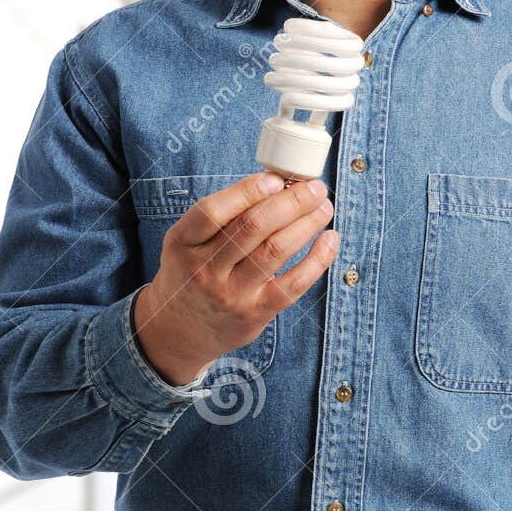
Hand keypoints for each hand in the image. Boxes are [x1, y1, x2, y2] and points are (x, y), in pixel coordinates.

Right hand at [134, 171, 338, 385]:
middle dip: (291, 202)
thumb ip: (222, 216)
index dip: (248, 191)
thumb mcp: (188, 242)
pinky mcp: (256, 312)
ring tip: (324, 207)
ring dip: (307, 223)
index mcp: (183, 242)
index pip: (213, 211)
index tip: (277, 179)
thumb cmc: (194, 271)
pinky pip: (293, 284)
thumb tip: (276, 184)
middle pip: (252, 227)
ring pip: (276, 250)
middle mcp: (205, 268)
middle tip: (315, 188)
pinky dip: (317, 259)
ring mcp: (231, 293)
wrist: (181, 331)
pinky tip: (330, 239)